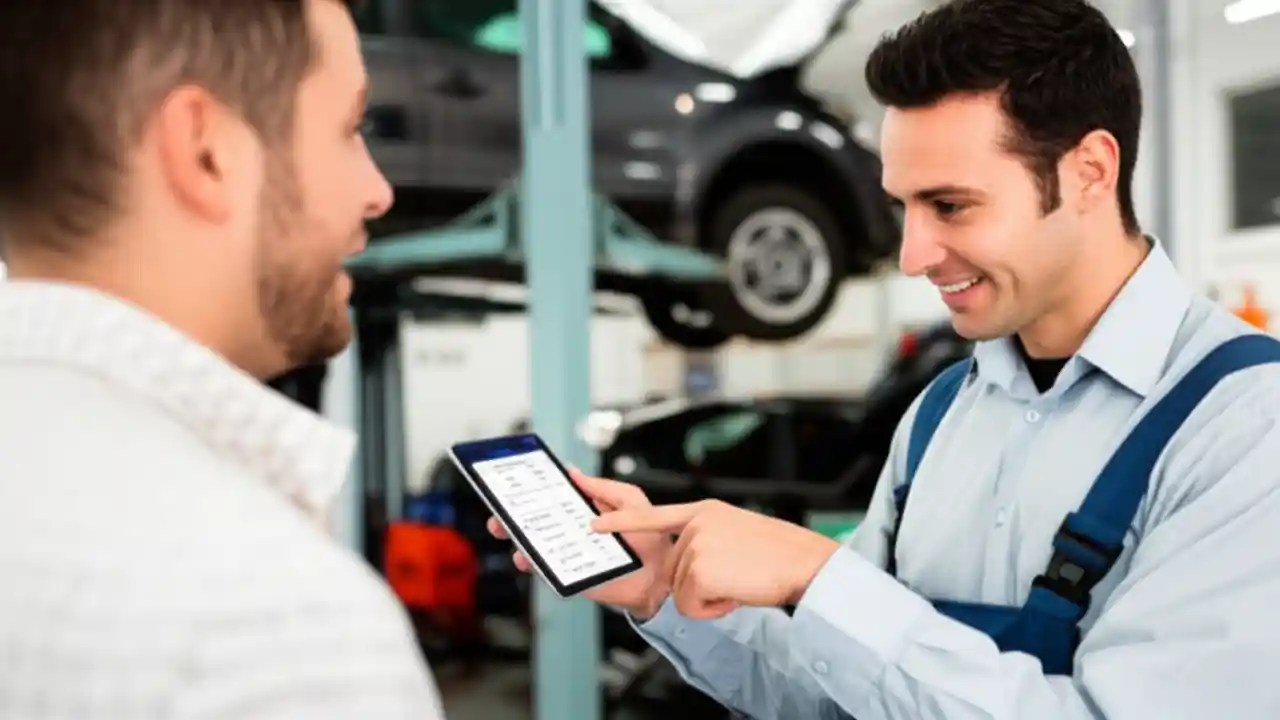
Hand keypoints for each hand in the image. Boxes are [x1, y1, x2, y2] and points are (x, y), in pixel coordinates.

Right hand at [486, 469, 673, 618]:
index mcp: (584, 510)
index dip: (531, 493)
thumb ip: (602, 487)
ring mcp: (570, 555)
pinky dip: (534, 565)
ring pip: (535, 548)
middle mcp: (573, 532)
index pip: (551, 499)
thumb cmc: (650, 537)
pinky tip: (527, 558)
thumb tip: (573, 472)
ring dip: (518, 541)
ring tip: (511, 535)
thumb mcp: (629, 500)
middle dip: (512, 518)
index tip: (512, 486)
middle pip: (535, 523)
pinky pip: (547, 571)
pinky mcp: (573, 576)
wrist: (662, 576)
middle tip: (499, 515)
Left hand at [592, 500, 839, 620]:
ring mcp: (696, 544)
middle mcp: (696, 523)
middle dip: (700, 585)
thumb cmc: (779, 555)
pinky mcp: (699, 569)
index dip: (620, 523)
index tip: (594, 524)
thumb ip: (707, 542)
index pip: (652, 515)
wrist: (805, 563)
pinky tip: (737, 592)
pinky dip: (714, 609)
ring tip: (741, 581)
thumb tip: (689, 570)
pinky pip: (691, 606)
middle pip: (673, 571)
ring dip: (710, 597)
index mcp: (704, 511)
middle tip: (736, 577)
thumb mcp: (736, 534)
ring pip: (682, 591)